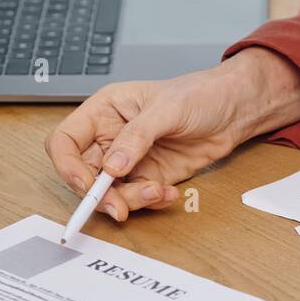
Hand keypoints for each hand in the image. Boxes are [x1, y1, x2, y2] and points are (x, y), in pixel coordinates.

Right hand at [45, 47, 299, 221]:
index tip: (86, 184)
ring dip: (129, 200)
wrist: (235, 110)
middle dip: (99, 194)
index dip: (67, 166)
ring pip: (108, 193)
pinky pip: (135, 199)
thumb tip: (112, 166)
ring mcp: (127, 161)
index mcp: (103, 111)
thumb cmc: (201, 94)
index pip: (65, 142)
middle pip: (82, 175)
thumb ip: (136, 137)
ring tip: (156, 192)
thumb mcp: (167, 108)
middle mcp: (109, 137)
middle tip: (119, 206)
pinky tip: (168, 192)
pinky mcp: (146, 178)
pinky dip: (149, 203)